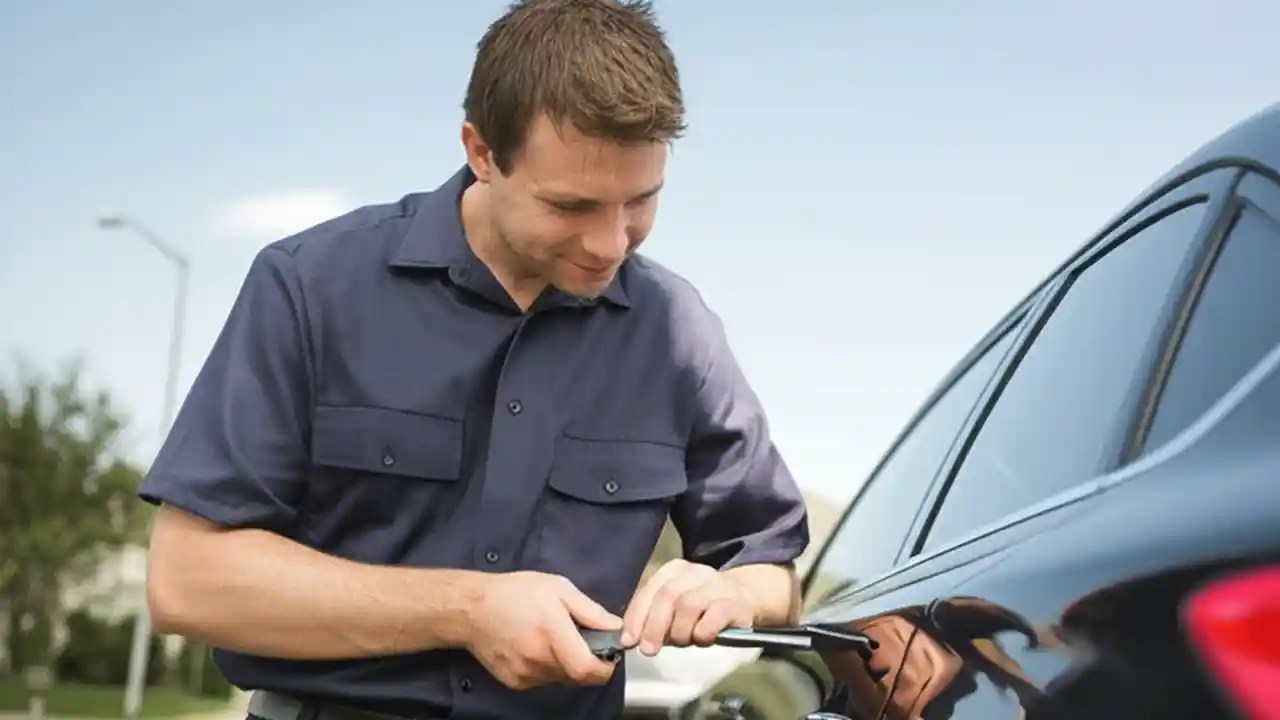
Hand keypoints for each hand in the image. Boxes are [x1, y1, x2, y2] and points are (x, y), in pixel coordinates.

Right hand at [464, 571, 621, 689]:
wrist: (472, 609)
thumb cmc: (515, 593)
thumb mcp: (558, 588)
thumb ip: (591, 611)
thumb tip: (615, 627)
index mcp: (552, 633)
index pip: (587, 670)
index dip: (605, 669)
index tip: (608, 657)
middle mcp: (539, 659)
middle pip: (577, 675)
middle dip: (585, 661)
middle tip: (579, 639)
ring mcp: (525, 674)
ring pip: (560, 678)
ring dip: (566, 663)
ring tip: (552, 638)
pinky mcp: (515, 682)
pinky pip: (543, 679)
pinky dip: (547, 667)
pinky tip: (536, 646)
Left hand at [621, 558, 755, 655]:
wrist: (745, 599)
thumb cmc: (702, 608)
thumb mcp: (675, 606)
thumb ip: (654, 615)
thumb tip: (629, 637)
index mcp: (675, 570)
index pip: (649, 590)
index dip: (636, 617)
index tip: (628, 641)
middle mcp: (695, 572)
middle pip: (667, 596)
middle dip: (654, 626)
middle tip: (648, 650)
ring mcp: (716, 585)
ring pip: (688, 605)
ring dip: (680, 631)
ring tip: (683, 642)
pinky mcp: (734, 603)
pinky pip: (712, 619)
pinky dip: (702, 633)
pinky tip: (703, 639)